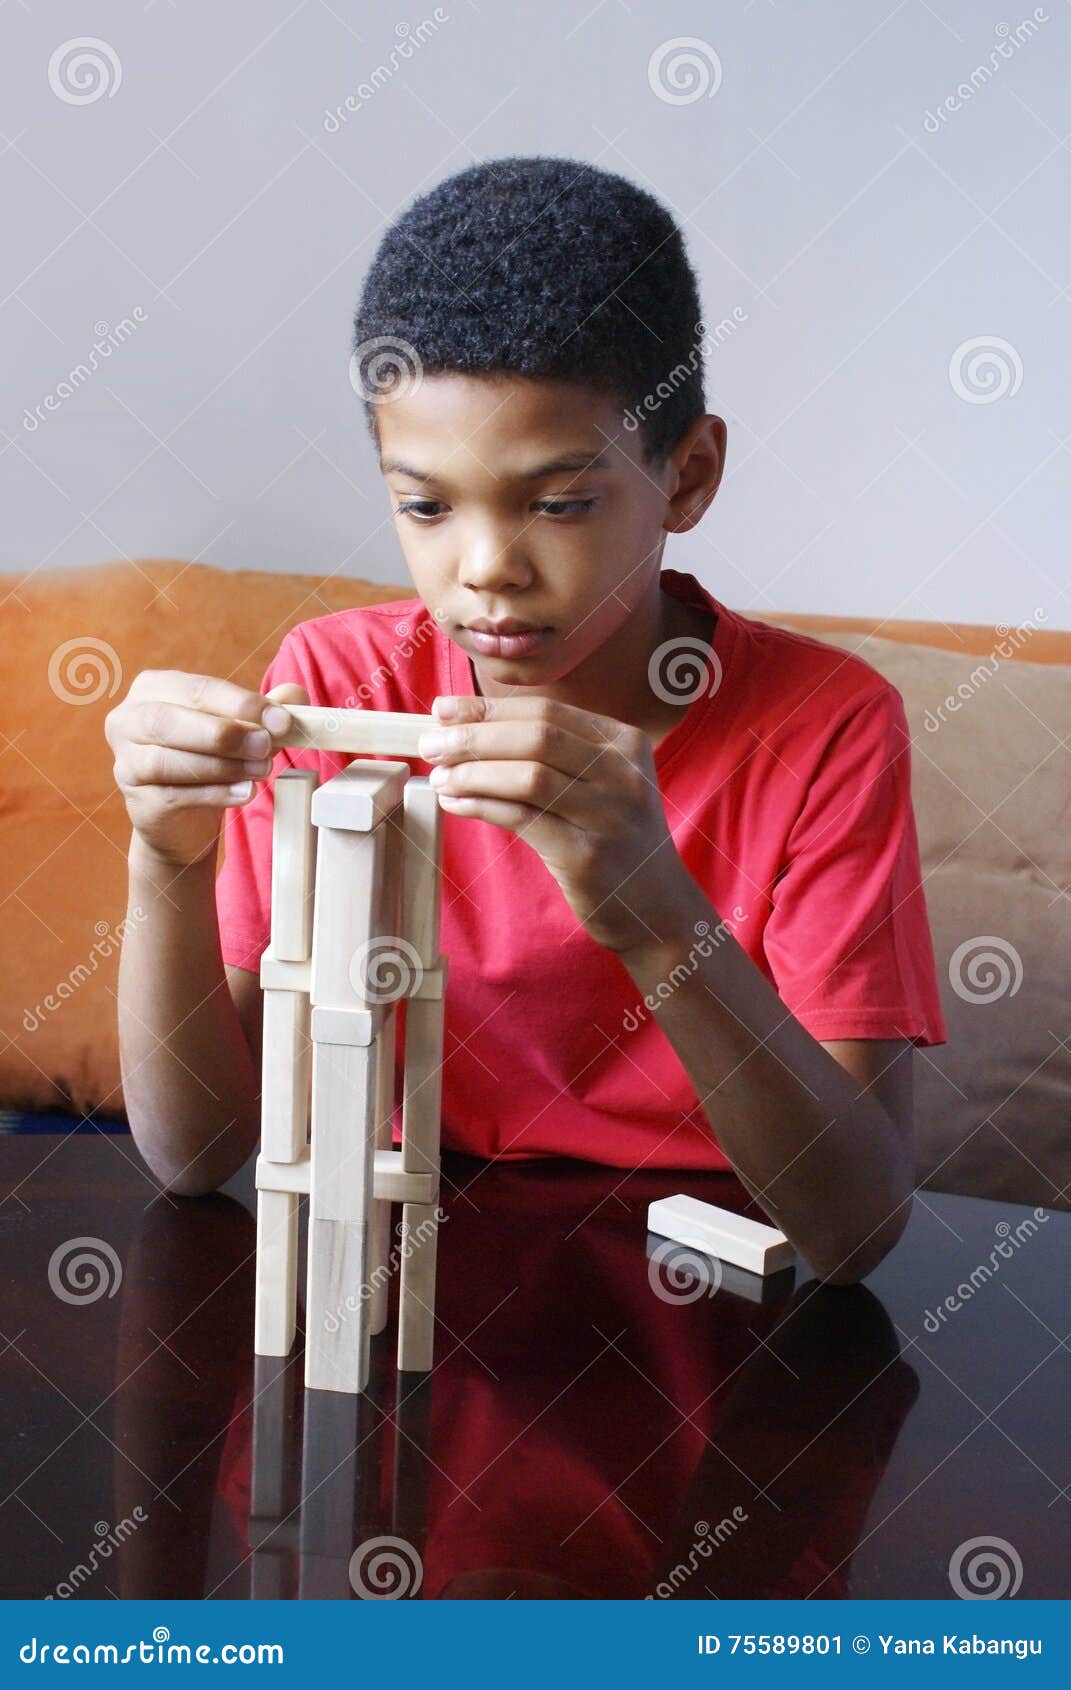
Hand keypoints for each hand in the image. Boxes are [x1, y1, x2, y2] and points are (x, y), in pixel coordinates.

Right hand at [105, 671, 308, 868]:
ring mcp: (126, 762)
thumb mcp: (238, 729)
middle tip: (266, 744)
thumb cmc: (208, 760)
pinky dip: (214, 793)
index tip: (280, 720)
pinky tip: (243, 792)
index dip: (241, 703)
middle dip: (225, 733)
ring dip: (222, 765)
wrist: (184, 819)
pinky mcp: (137, 800)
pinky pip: (174, 794)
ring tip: (261, 770)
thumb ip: (264, 710)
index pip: (197, 689)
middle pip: (169, 721)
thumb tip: (295, 695)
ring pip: (168, 760)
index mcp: (152, 688)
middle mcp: (128, 720)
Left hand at [417, 694, 687, 954]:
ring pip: (527, 776)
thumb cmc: (614, 839)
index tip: (443, 710)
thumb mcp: (602, 783)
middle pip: (535, 737)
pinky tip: (456, 803)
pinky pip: (522, 819)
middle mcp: (623, 773)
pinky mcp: (587, 855)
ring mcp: (609, 814)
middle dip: (473, 736)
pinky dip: (481, 805)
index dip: (488, 708)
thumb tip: (471, 727)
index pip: (546, 710)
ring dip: (473, 772)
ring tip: (440, 776)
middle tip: (430, 742)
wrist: (657, 907)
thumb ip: (556, 754)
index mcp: (624, 742)